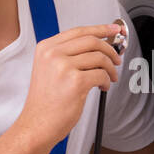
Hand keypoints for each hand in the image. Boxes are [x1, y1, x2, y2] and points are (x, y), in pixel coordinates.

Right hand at [15, 23, 123, 151]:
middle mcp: (52, 54)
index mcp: (46, 48)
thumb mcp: (49, 70)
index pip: (79, 31)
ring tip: (110, 78)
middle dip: (110, 49)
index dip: (100, 29)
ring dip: (110, 68)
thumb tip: (99, 45)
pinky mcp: (75, 82)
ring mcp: (63, 67)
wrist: (36, 125)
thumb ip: (68, 55)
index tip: (114, 29)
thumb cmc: (45, 102)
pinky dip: (107, 81)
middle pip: (92, 41)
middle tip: (117, 59)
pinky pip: (101, 74)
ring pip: (100, 57)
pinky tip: (103, 87)